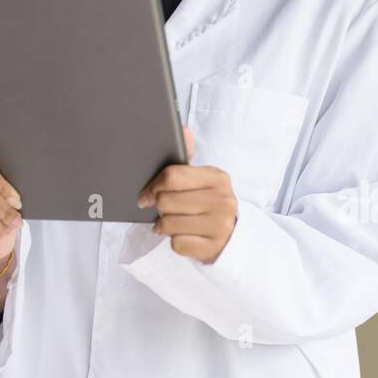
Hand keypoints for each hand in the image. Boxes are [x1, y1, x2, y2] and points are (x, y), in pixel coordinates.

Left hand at [136, 125, 238, 263]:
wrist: (231, 234)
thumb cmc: (207, 202)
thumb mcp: (200, 178)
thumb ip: (187, 156)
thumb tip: (182, 129)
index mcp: (217, 177)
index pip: (172, 176)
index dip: (153, 186)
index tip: (146, 195)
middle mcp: (223, 200)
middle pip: (166, 202)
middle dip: (160, 207)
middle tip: (167, 210)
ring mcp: (220, 225)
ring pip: (168, 224)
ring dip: (165, 225)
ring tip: (174, 222)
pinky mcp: (213, 247)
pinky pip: (176, 244)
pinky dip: (175, 242)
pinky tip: (184, 236)